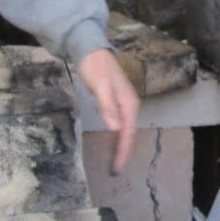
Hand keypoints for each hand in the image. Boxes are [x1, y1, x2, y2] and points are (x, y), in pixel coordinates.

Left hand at [76, 47, 139, 173]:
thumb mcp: (101, 87)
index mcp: (128, 104)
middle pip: (129, 134)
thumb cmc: (95, 67)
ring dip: (120, 146)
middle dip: (123, 153)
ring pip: (125, 130)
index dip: (123, 152)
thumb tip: (116, 129)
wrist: (90, 50)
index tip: (117, 167)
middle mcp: (129, 105)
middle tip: (115, 170)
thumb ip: (108, 107)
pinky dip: (116, 137)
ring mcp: (123, 104)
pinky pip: (119, 124)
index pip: (128, 133)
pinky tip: (111, 142)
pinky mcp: (115, 102)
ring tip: (114, 162)